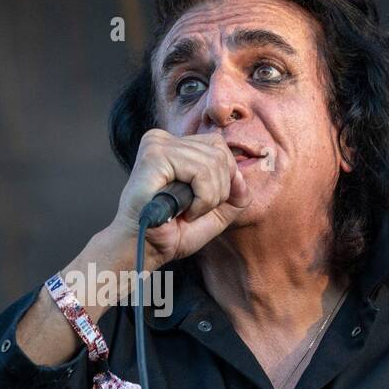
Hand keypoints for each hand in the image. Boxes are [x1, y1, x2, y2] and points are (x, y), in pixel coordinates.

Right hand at [109, 129, 252, 268]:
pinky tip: (185, 212)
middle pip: (219, 151)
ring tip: (189, 213)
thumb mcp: (215, 213)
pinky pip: (200, 171)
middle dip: (219, 189)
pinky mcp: (155, 156)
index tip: (204, 204)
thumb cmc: (172, 232)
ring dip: (210, 198)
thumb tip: (242, 178)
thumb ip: (236, 194)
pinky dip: (202, 198)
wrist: (147, 249)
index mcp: (174, 146)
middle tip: (197, 210)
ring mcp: (157, 145)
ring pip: (213, 162)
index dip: (224, 178)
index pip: (218, 145)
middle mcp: (163, 139)